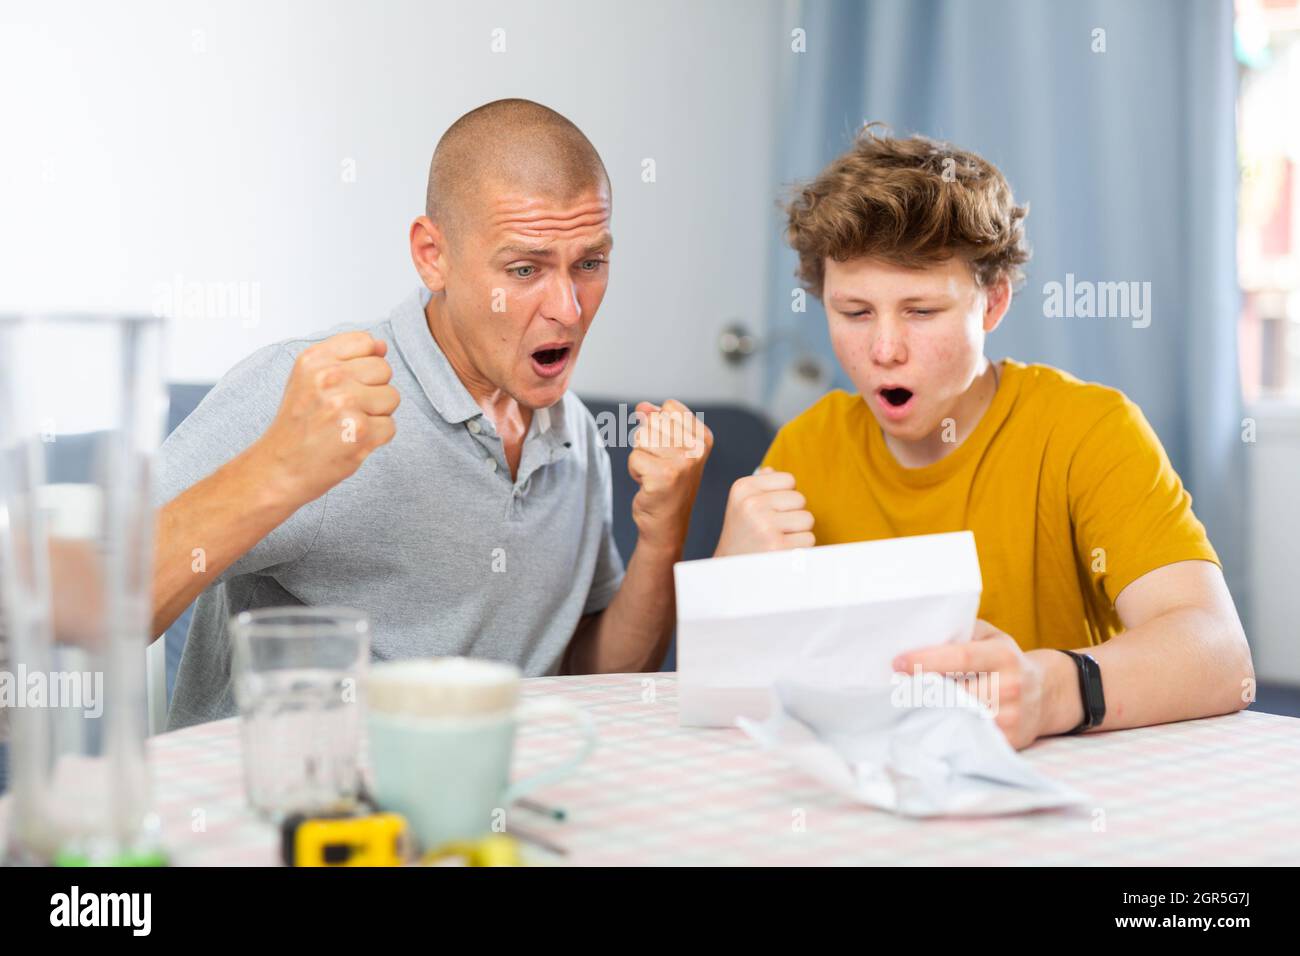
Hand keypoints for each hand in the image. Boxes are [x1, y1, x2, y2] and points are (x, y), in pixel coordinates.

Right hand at [254, 331, 400, 505]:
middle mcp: (329, 378)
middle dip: (372, 390)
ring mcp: (345, 405)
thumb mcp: (308, 379)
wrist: (280, 467)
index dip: (363, 364)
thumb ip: (345, 357)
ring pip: (392, 397)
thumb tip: (382, 345)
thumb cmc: (297, 425)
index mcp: (314, 359)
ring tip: (348, 425)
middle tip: (345, 410)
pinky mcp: (360, 432)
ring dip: (376, 414)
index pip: (365, 341)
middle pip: (384, 369)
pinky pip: (391, 426)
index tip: (346, 383)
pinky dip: (377, 438)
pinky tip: (352, 441)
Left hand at [627, 399, 712, 554]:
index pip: (669, 407)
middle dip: (648, 442)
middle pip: (653, 420)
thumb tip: (642, 407)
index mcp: (703, 437)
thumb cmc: (667, 484)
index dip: (660, 426)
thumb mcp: (667, 447)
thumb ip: (657, 421)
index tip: (668, 450)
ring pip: (641, 437)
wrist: (667, 522)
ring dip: (641, 456)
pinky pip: (634, 457)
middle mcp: (698, 449)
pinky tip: (649, 484)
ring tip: (654, 474)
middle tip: (660, 465)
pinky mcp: (664, 475)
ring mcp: (683, 462)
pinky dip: (635, 471)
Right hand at [713, 467, 814, 556]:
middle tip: (772, 529)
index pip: (789, 480)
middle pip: (800, 499)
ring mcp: (765, 526)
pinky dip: (799, 548)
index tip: (768, 511)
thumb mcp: (740, 504)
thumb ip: (758, 486)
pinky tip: (781, 551)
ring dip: (797, 532)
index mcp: (743, 488)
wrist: (729, 569)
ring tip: (777, 539)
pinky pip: (808, 539)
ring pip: (807, 519)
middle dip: (792, 514)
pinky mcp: (778, 547)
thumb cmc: (741, 534)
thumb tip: (771, 470)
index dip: (784, 497)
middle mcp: (752, 504)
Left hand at [892, 619, 1052, 750]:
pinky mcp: (1008, 742)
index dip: (928, 660)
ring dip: (928, 712)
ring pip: (959, 718)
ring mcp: (1010, 718)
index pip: (962, 657)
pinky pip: (968, 737)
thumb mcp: (991, 637)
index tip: (897, 662)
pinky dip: (944, 731)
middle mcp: (1010, 687)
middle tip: (892, 687)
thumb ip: (961, 633)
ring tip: (903, 704)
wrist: (1046, 694)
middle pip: (956, 692)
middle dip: (920, 690)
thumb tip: (919, 638)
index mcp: (1004, 656)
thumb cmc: (1005, 660)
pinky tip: (925, 723)